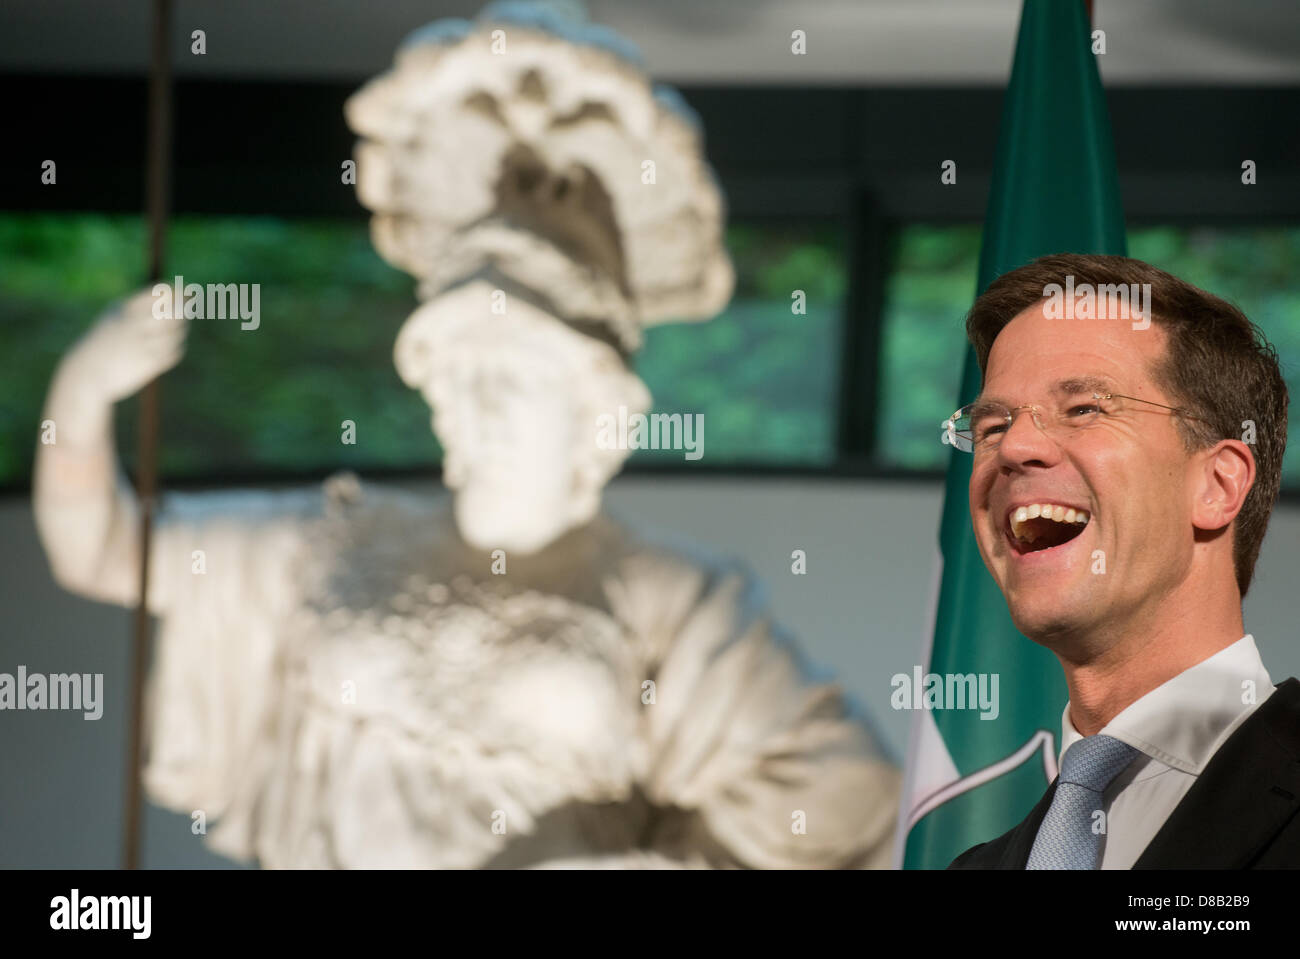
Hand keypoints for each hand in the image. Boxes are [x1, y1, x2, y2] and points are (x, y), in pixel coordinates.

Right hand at [59, 285, 187, 402]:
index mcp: (125, 308)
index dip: (179, 292)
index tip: (186, 292)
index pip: (163, 292)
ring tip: (178, 330)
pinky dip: (176, 348)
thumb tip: (171, 294)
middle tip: (189, 308)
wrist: (85, 373)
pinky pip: (174, 352)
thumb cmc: (103, 342)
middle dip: (186, 308)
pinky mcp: (148, 363)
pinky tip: (171, 347)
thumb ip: (139, 306)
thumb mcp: (115, 317)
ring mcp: (142, 343)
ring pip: (177, 333)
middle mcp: (135, 323)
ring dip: (181, 330)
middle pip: (175, 310)